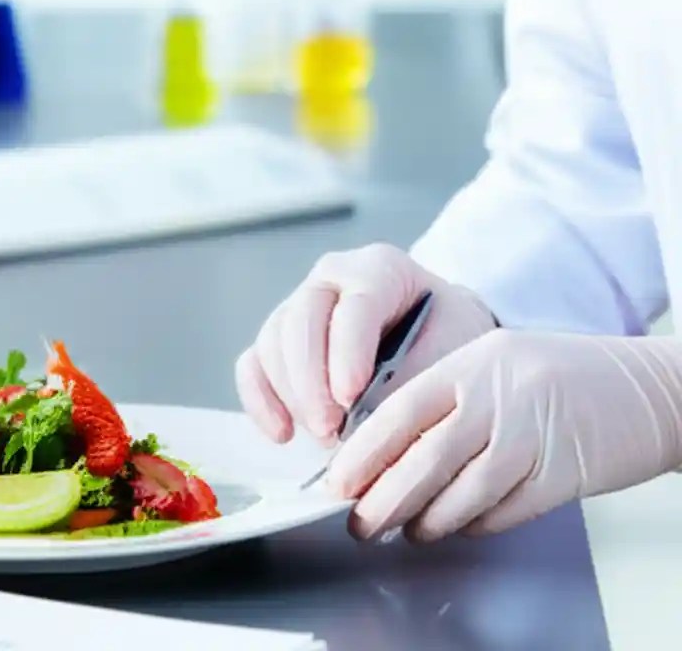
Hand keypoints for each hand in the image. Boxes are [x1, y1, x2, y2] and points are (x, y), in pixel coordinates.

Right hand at [234, 244, 498, 444]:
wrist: (440, 336)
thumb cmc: (449, 339)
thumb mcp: (452, 351)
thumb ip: (412, 377)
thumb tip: (367, 416)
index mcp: (378, 269)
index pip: (355, 305)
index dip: (348, 352)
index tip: (351, 398)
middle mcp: (330, 280)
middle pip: (301, 322)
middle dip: (311, 381)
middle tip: (330, 429)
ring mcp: (297, 307)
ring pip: (272, 344)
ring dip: (291, 396)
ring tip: (324, 437)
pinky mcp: (277, 341)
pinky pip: (252, 366)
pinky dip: (261, 402)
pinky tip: (283, 434)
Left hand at [330, 330, 681, 541]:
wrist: (646, 388)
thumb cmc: (558, 376)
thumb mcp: (493, 363)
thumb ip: (443, 399)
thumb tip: (380, 449)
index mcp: (472, 364)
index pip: (400, 411)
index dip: (363, 453)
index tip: (337, 481)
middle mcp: (499, 398)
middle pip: (423, 461)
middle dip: (382, 501)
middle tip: (359, 523)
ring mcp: (532, 438)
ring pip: (460, 495)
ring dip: (425, 521)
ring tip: (407, 530)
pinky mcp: (560, 476)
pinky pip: (501, 513)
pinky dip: (472, 525)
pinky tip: (458, 524)